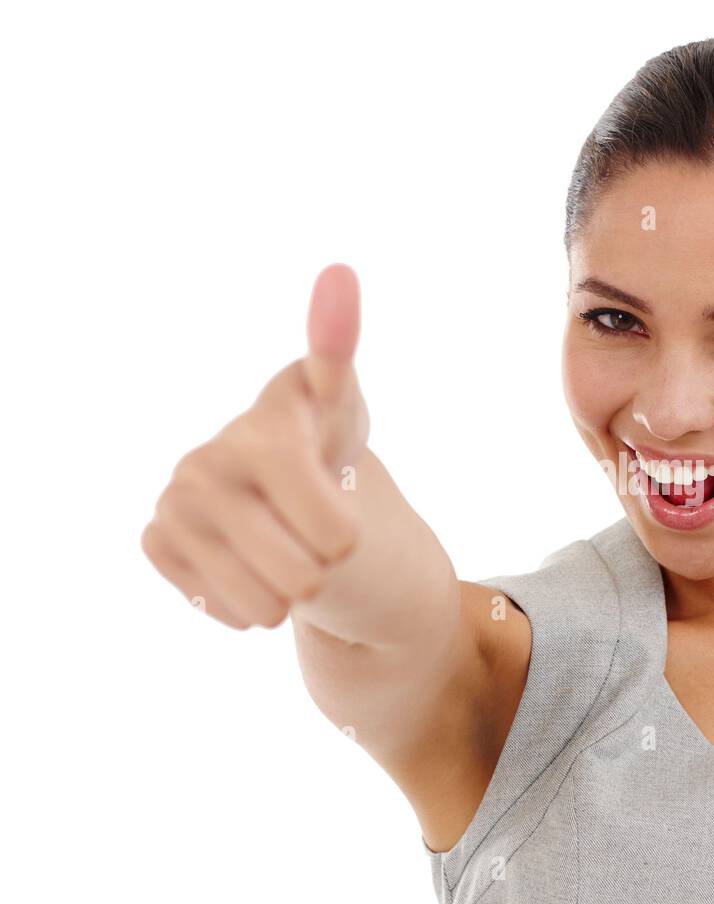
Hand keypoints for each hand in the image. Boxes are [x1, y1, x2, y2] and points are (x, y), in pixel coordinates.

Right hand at [141, 263, 369, 628]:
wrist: (276, 477)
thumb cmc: (321, 434)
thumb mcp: (343, 401)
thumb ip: (341, 346)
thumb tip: (339, 273)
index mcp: (264, 437)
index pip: (335, 532)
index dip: (345, 532)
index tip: (335, 498)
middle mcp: (206, 467)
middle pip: (305, 576)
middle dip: (322, 562)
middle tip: (312, 522)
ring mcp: (176, 507)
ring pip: (266, 603)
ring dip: (287, 586)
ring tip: (283, 537)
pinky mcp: (157, 542)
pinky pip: (226, 610)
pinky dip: (249, 600)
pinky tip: (248, 555)